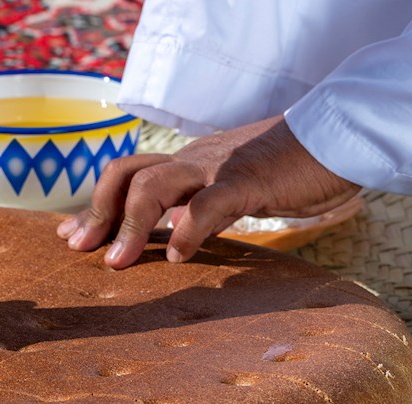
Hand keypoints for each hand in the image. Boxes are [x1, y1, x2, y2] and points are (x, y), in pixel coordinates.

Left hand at [56, 115, 360, 268]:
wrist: (342, 134)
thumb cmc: (291, 169)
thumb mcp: (233, 190)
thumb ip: (200, 209)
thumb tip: (172, 241)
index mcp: (188, 163)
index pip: (126, 175)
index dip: (95, 206)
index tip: (70, 236)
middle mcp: (193, 160)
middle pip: (124, 173)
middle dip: (97, 212)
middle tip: (80, 249)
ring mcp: (217, 167)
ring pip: (153, 186)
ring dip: (129, 226)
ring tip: (118, 262)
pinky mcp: (250, 180)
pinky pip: (209, 202)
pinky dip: (187, 229)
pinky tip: (178, 255)